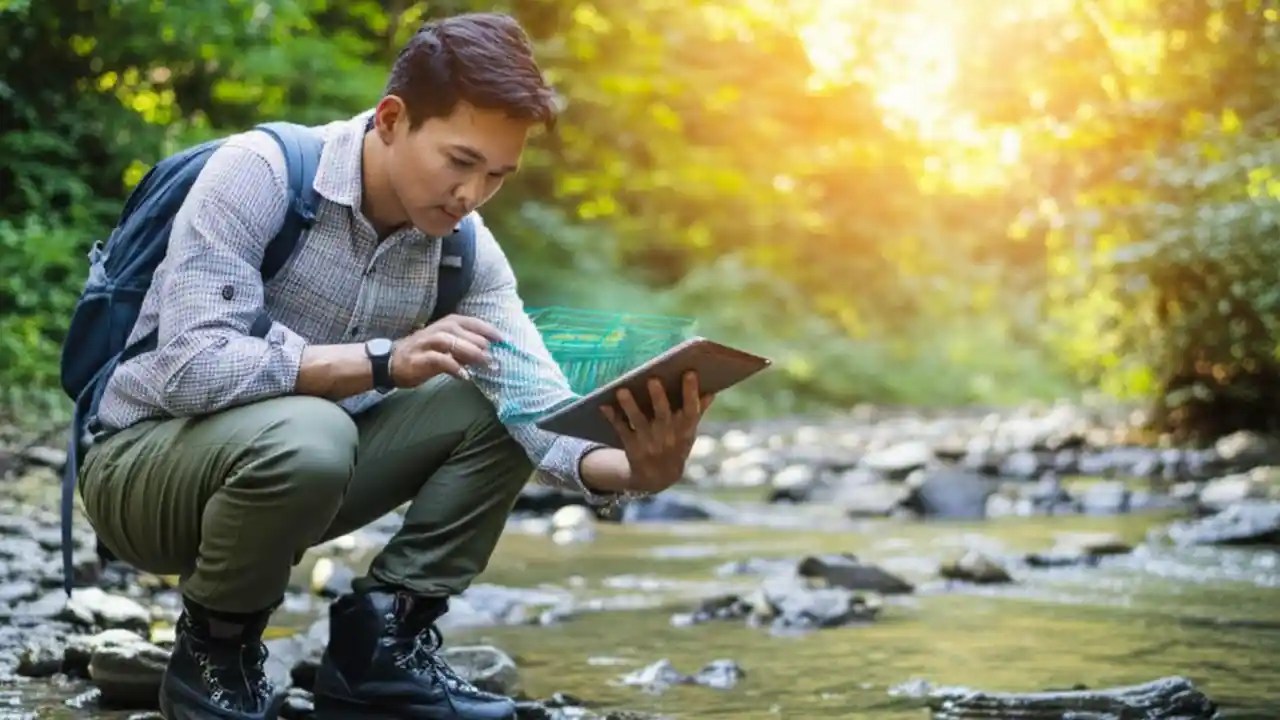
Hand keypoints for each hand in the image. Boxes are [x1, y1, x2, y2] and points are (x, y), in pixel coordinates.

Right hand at [390, 314, 502, 386]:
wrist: (392, 362)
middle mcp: (437, 330)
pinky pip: (438, 360)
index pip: (470, 322)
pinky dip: (453, 366)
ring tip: (484, 363)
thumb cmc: (425, 353)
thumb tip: (488, 355)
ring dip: (469, 351)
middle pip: (462, 330)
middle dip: (480, 342)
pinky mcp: (419, 359)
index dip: (487, 330)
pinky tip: (464, 376)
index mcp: (446, 324)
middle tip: (495, 356)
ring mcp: (427, 343)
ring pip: (450, 341)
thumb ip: (466, 348)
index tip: (503, 340)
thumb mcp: (448, 347)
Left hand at [600, 371, 714, 493]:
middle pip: (663, 414)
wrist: (658, 477)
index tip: (690, 373)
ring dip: (630, 406)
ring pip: (638, 421)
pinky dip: (613, 418)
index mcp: (685, 429)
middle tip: (652, 379)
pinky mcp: (632, 447)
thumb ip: (697, 411)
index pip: (691, 409)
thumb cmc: (675, 446)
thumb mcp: (689, 433)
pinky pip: (621, 430)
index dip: (691, 392)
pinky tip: (604, 405)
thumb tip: (711, 392)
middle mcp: (668, 436)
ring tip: (622, 390)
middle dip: (658, 397)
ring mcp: (649, 442)